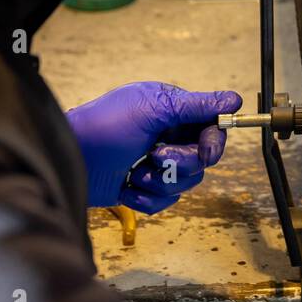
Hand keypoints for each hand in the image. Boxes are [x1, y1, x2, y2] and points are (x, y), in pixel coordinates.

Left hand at [67, 82, 239, 212]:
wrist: (67, 160)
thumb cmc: (104, 127)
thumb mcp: (152, 108)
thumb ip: (195, 105)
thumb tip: (234, 99)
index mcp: (173, 113)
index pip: (212, 129)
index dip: (213, 141)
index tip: (205, 150)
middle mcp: (168, 137)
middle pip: (201, 160)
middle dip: (179, 163)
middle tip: (155, 156)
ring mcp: (155, 165)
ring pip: (185, 184)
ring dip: (159, 181)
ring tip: (134, 172)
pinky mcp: (142, 188)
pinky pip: (164, 202)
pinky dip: (146, 198)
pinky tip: (126, 187)